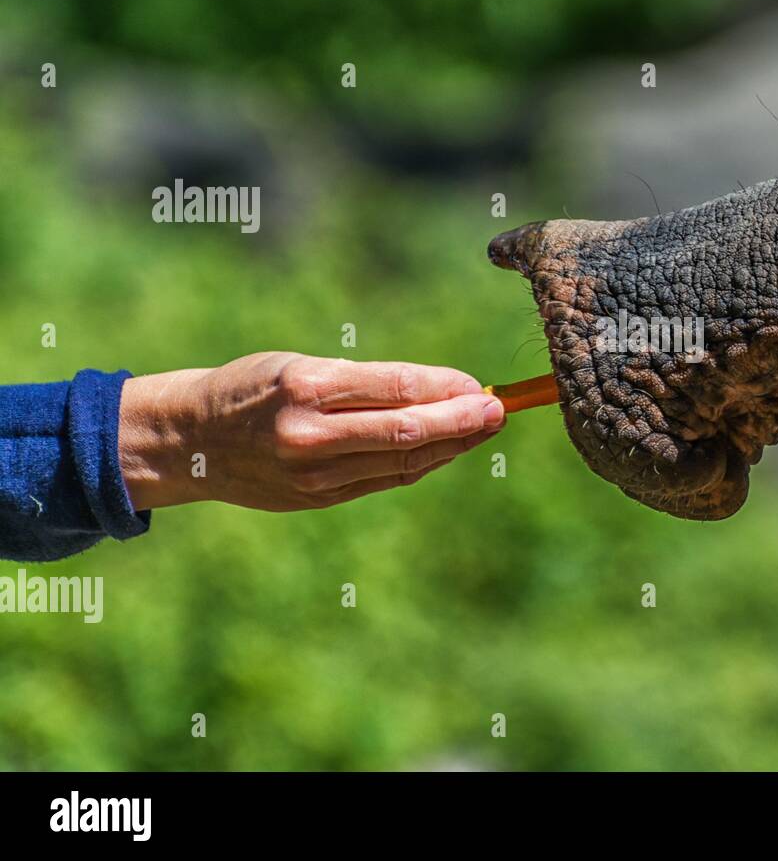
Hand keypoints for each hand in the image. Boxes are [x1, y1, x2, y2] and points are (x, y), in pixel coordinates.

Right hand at [117, 352, 504, 511]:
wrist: (189, 443)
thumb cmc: (251, 389)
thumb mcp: (299, 367)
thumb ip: (364, 381)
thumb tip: (442, 388)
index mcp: (304, 389)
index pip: (393, 387)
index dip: (443, 388)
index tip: (477, 384)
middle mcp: (309, 435)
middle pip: (405, 430)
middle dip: (461, 421)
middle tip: (500, 410)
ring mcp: (314, 474)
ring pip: (400, 460)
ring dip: (451, 445)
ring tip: (485, 428)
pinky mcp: (318, 499)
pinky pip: (384, 479)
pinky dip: (422, 463)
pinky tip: (448, 449)